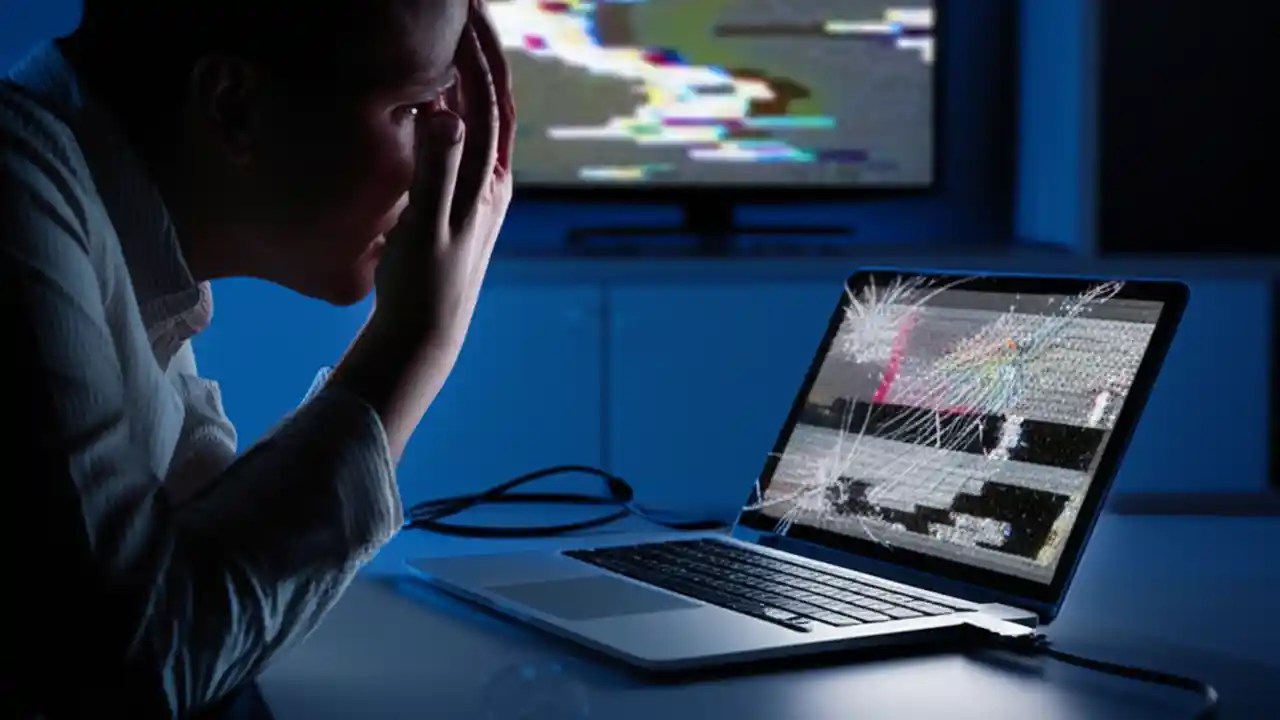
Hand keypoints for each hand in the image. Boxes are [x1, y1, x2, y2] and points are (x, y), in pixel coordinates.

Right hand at [372, 0, 514, 353]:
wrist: (424, 333)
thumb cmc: (424, 284)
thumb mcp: (427, 226)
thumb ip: (437, 169)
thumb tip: (447, 112)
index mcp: (490, 179)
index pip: (492, 98)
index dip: (481, 50)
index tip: (467, 9)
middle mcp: (492, 178)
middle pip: (493, 99)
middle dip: (480, 50)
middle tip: (463, 6)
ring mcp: (478, 188)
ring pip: (478, 116)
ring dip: (468, 72)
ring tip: (449, 31)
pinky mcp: (460, 197)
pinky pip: (462, 137)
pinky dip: (451, 104)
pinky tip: (432, 87)